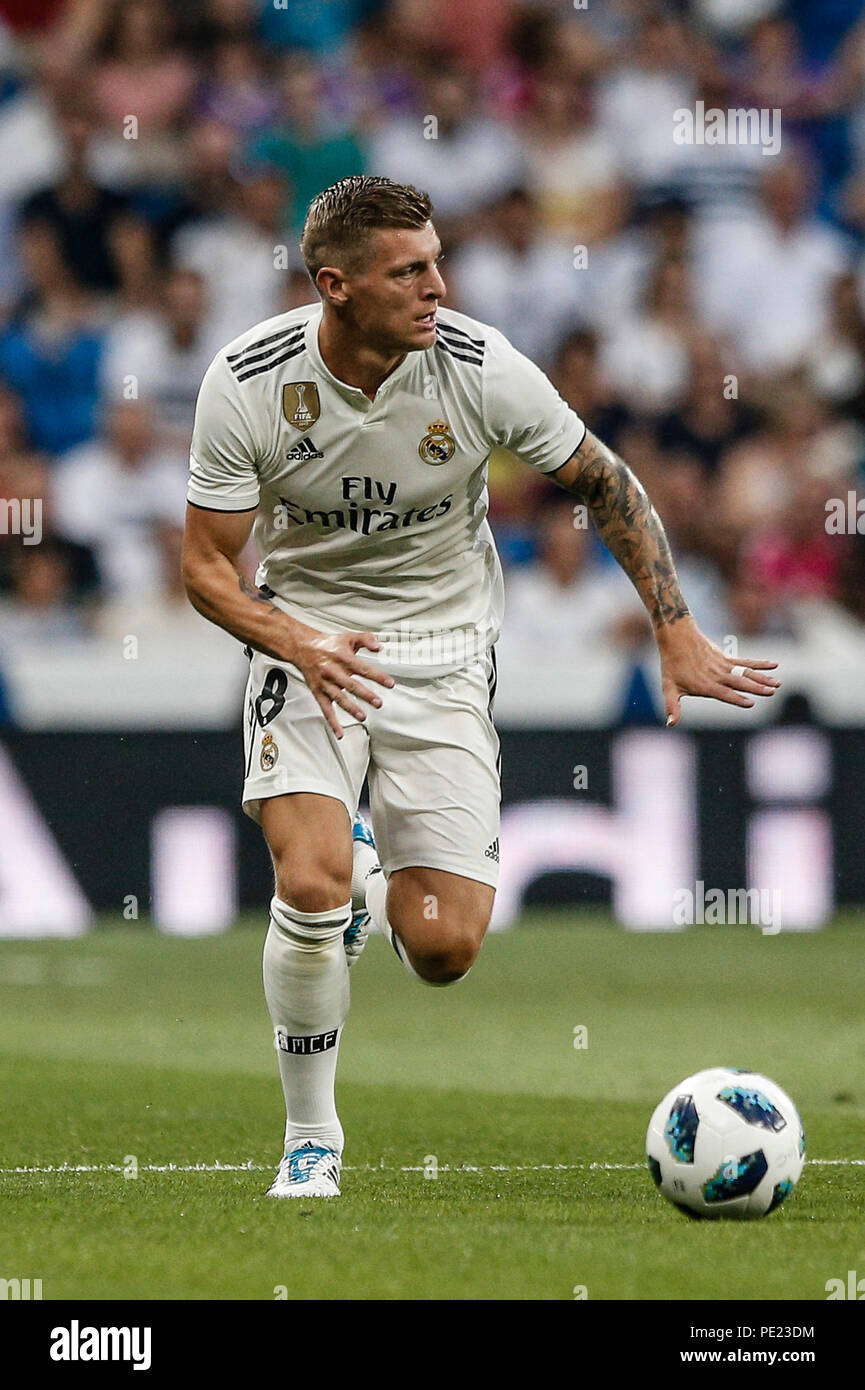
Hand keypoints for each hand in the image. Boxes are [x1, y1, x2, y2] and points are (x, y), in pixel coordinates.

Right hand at [292, 629, 393, 737]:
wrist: (302, 648)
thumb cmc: (328, 645)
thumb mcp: (348, 637)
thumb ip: (366, 639)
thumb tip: (379, 646)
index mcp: (343, 658)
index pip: (363, 668)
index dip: (377, 676)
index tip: (389, 683)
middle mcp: (333, 671)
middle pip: (351, 685)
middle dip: (365, 694)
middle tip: (378, 702)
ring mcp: (325, 684)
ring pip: (339, 698)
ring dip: (351, 708)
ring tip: (362, 716)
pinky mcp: (318, 693)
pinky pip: (325, 709)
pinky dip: (332, 722)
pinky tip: (340, 732)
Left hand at [657, 617, 779, 727]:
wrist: (677, 639)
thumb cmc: (672, 666)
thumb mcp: (669, 688)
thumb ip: (672, 707)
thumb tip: (670, 724)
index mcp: (705, 685)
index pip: (724, 693)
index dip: (736, 698)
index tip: (751, 703)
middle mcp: (717, 676)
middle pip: (739, 683)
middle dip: (756, 688)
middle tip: (771, 692)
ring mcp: (723, 666)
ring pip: (746, 673)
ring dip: (762, 678)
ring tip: (777, 684)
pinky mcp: (727, 659)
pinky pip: (746, 662)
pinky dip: (760, 664)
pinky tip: (774, 665)